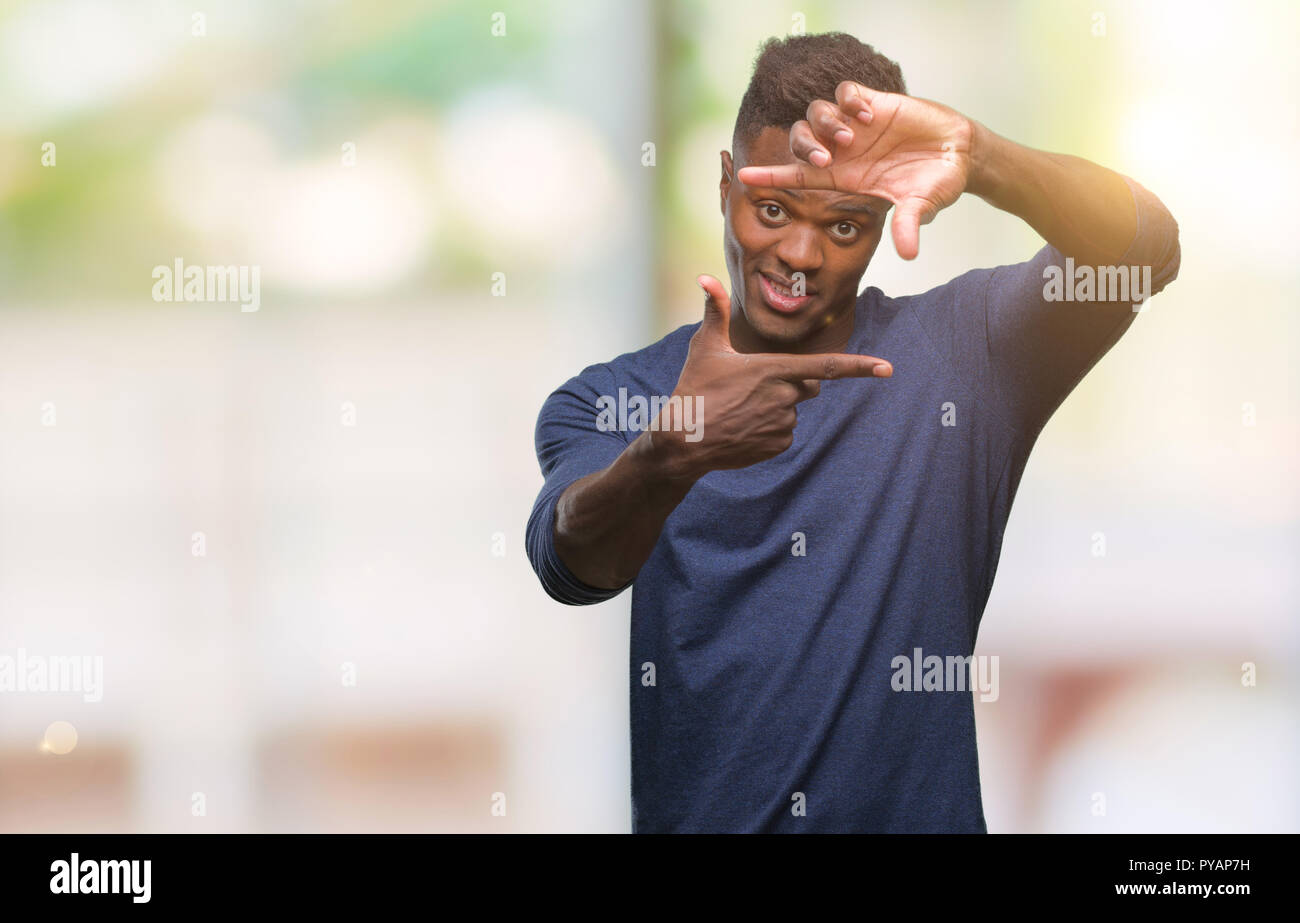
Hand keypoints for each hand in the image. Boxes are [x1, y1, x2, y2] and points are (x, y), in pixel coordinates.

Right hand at [647, 274, 891, 479]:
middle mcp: (785, 397)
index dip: (860, 366)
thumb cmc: (694, 389)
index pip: (827, 367)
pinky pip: (785, 433)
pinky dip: (769, 429)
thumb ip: (714, 311)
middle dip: (791, 382)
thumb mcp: (705, 347)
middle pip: (807, 385)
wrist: (683, 441)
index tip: (887, 368)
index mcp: (775, 369)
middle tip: (752, 387)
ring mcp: (784, 424)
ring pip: (793, 410)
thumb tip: (704, 276)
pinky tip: (743, 427)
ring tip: (740, 409)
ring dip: (775, 407)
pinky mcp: (779, 445)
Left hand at [736, 81, 972, 259]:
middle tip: (827, 156)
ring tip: (852, 135)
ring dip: (826, 123)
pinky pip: (845, 92)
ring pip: (817, 113)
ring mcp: (856, 125)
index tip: (743, 177)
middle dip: (804, 145)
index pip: (797, 175)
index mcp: (844, 177)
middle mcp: (844, 150)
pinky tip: (868, 114)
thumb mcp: (922, 205)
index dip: (770, 175)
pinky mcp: (874, 102)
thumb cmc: (936, 183)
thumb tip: (909, 254)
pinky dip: (848, 100)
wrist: (960, 154)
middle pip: (800, 140)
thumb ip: (910, 224)